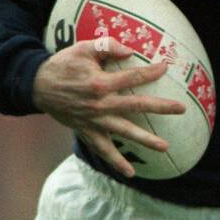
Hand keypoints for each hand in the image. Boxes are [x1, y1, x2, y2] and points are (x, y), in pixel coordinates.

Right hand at [31, 38, 186, 177]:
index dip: (151, 72)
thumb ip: (107, 46)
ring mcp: (94, 121)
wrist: (37, 86)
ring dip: (145, 140)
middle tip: (181, 108)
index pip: (133, 78)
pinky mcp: (87, 131)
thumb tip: (130, 51)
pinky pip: (103, 149)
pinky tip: (131, 173)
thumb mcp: (82, 48)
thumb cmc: (63, 64)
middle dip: (161, 108)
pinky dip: (116, 162)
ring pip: (124, 132)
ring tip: (166, 147)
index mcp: (101, 83)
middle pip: (136, 106)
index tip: (166, 68)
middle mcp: (100, 105)